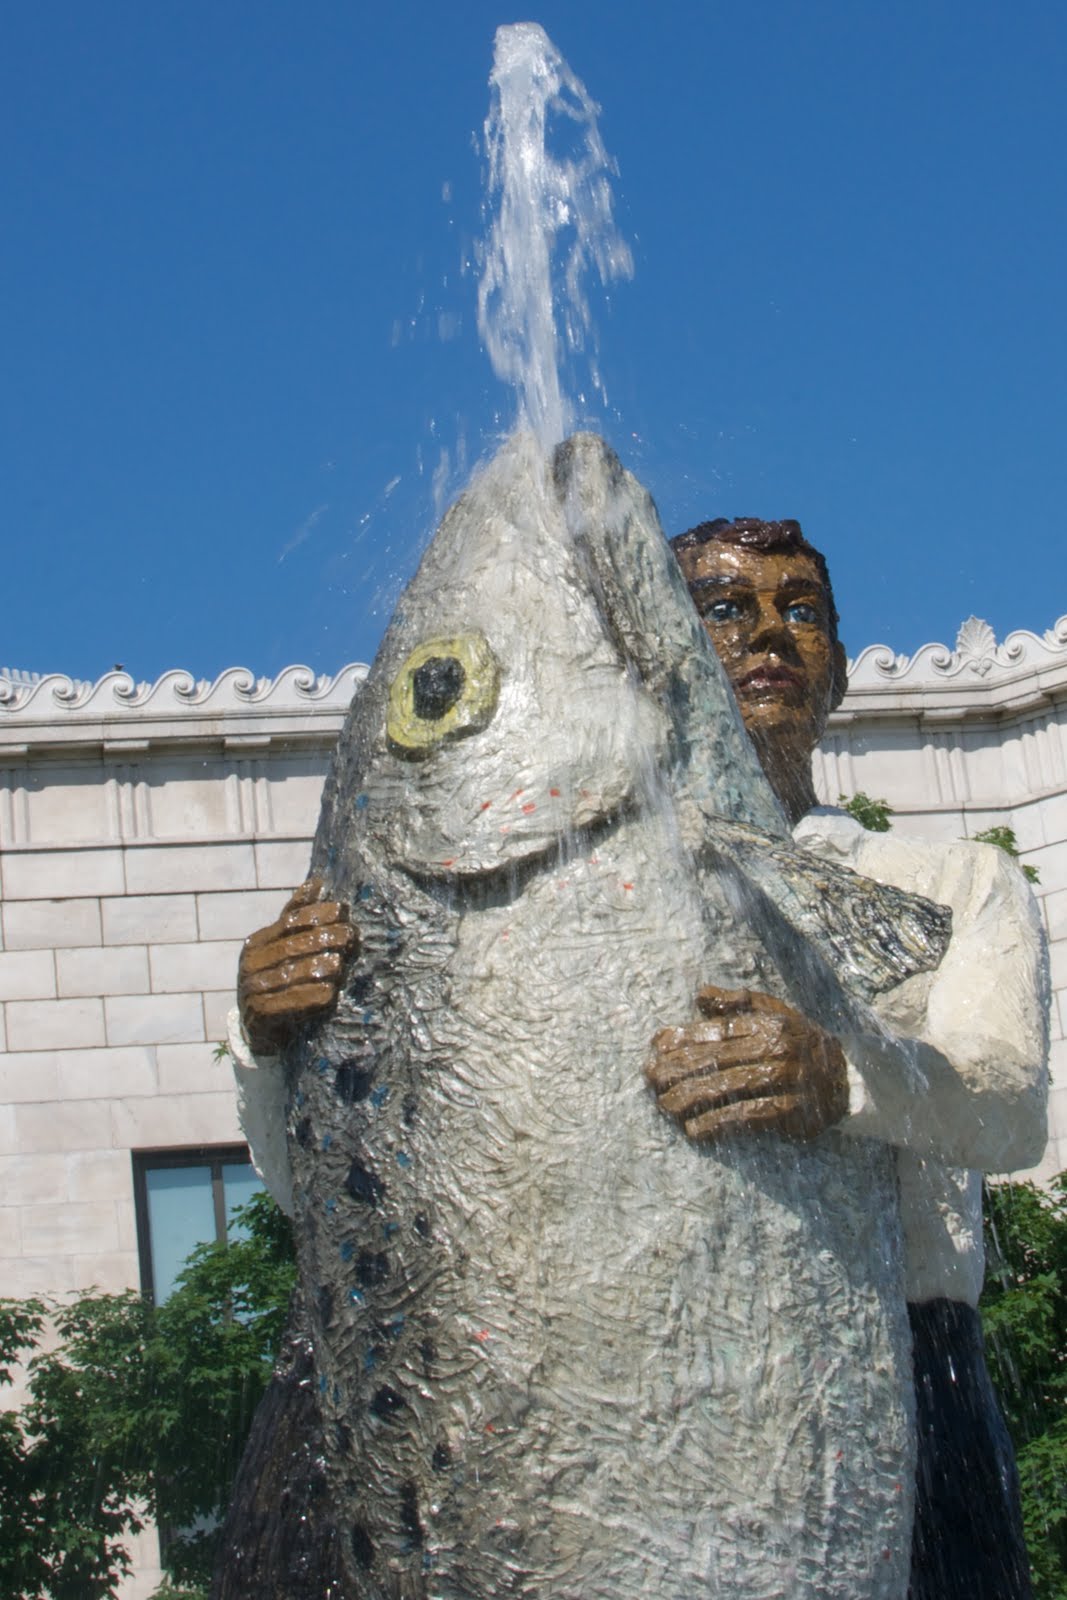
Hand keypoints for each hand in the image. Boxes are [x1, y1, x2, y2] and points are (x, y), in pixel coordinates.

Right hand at [238, 878, 357, 1053]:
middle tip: (351, 937)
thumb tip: (317, 882)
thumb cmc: (278, 979)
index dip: (318, 914)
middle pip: (293, 946)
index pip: (290, 922)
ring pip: (290, 974)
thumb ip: (297, 917)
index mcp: (257, 942)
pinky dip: (310, 997)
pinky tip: (330, 994)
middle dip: (325, 939)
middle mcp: (250, 963)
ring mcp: (251, 989)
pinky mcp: (259, 1014)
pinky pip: (287, 1003)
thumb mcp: (283, 946)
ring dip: (319, 968)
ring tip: (341, 964)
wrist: (258, 1027)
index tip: (343, 912)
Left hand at [646, 985, 847, 1143]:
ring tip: (664, 1105)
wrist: (848, 1077)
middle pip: (717, 1059)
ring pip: (729, 1088)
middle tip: (650, 1078)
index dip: (683, 1039)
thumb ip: (737, 1003)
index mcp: (768, 1024)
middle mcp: (777, 1049)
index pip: (717, 1031)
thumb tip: (699, 996)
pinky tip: (695, 1129)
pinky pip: (749, 1116)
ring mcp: (787, 1080)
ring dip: (691, 1098)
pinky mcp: (793, 1112)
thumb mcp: (775, 1013)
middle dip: (678, 1069)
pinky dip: (720, 1123)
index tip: (655, 1046)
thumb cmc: (801, 1042)